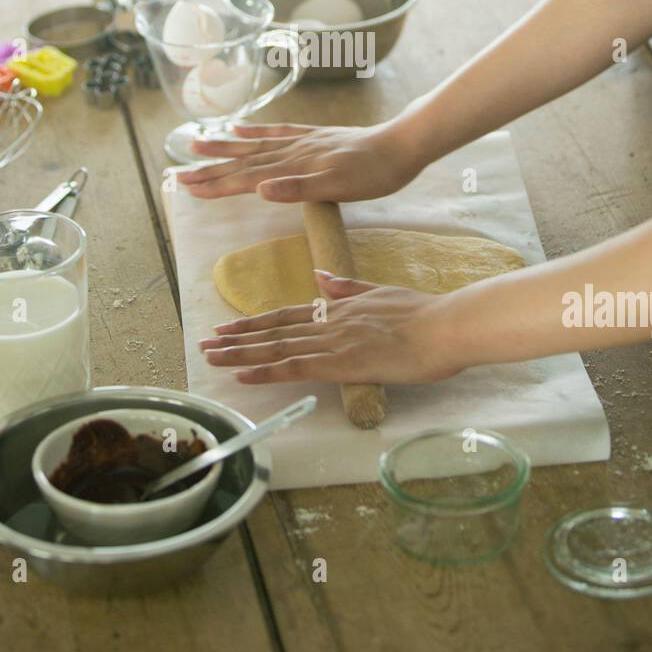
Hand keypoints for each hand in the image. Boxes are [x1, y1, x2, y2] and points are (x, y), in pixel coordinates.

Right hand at [177, 119, 422, 201]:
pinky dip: (256, 131)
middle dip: (210, 169)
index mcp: (295, 167)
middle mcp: (293, 152)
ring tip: (196, 142)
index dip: (217, 184)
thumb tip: (258, 189)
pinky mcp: (316, 136)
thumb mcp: (339, 187)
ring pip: (255, 146)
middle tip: (178, 173)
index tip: (188, 188)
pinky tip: (240, 129)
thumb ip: (298, 188)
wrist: (401, 146)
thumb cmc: (374, 174)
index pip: (247, 178)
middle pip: (244, 162)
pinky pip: (278, 132)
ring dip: (225, 147)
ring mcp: (303, 142)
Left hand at [199, 271, 463, 383]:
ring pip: (277, 348)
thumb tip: (321, 276)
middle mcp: (329, 322)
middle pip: (274, 331)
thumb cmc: (424, 314)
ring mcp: (333, 341)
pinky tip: (242, 375)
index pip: (289, 315)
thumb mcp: (381, 291)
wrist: (445, 325)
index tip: (230, 327)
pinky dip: (266, 371)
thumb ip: (348, 287)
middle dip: (238, 339)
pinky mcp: (341, 362)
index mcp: (339, 308)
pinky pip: (295, 367)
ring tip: (211, 358)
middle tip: (206, 344)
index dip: (257, 323)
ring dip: (241, 354)